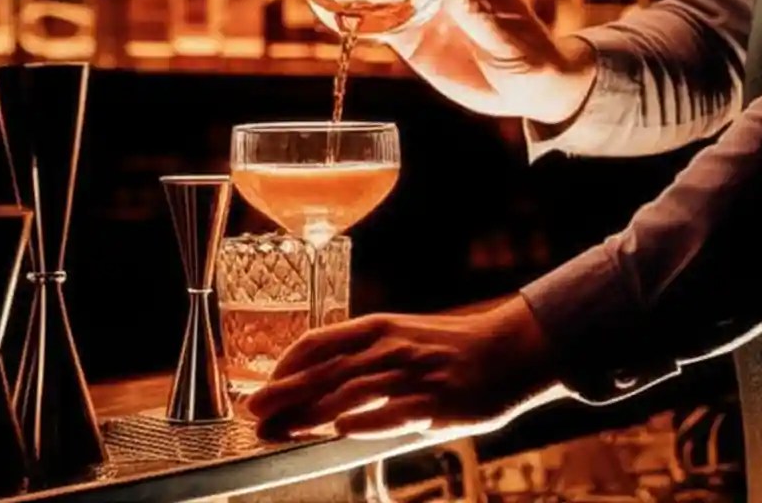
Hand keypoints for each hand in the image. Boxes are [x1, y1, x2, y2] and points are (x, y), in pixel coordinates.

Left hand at [247, 295, 566, 440]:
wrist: (510, 351)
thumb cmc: (453, 349)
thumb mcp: (404, 338)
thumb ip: (366, 357)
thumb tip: (322, 385)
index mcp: (379, 328)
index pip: (318, 343)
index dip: (286, 365)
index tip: (264, 385)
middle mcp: (388, 348)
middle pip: (323, 373)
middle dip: (282, 395)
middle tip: (252, 413)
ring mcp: (410, 376)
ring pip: (347, 396)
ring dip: (307, 415)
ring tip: (279, 431)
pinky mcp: (433, 404)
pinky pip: (390, 415)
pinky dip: (362, 424)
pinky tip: (338, 432)